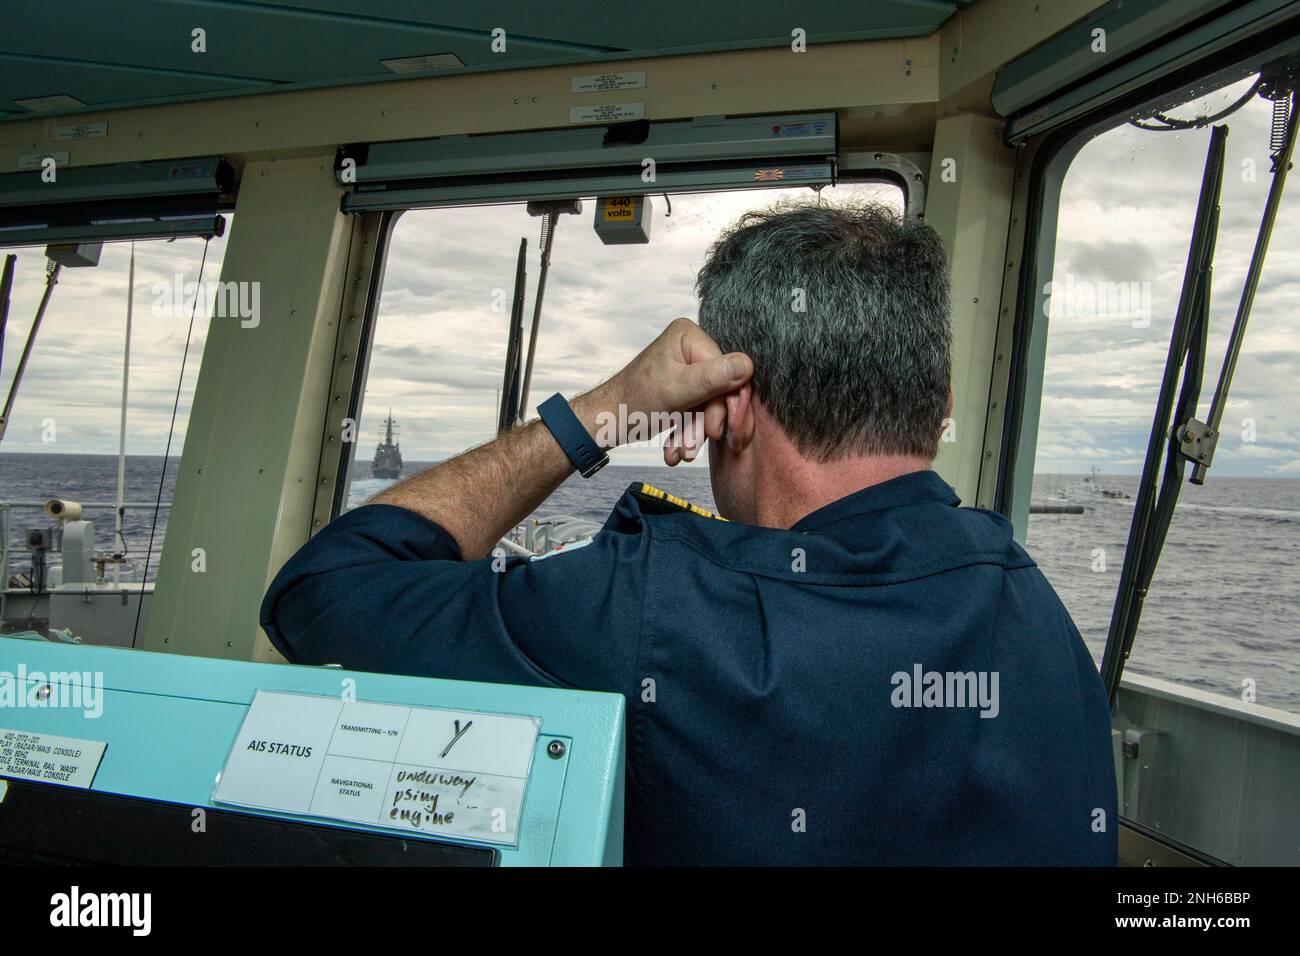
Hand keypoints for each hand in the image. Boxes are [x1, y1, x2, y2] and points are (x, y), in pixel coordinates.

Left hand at [580, 318, 751, 464]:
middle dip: (707, 422)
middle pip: (720, 389)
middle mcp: (690, 346)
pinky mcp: (684, 388)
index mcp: (689, 335)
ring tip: (680, 453)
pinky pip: (698, 411)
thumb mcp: (678, 390)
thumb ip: (713, 378)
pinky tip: (675, 450)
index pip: (726, 370)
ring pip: (709, 405)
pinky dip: (688, 432)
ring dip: (695, 433)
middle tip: (694, 447)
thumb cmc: (633, 401)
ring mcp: (688, 368)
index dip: (725, 403)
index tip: (717, 430)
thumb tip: (747, 365)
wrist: (607, 421)